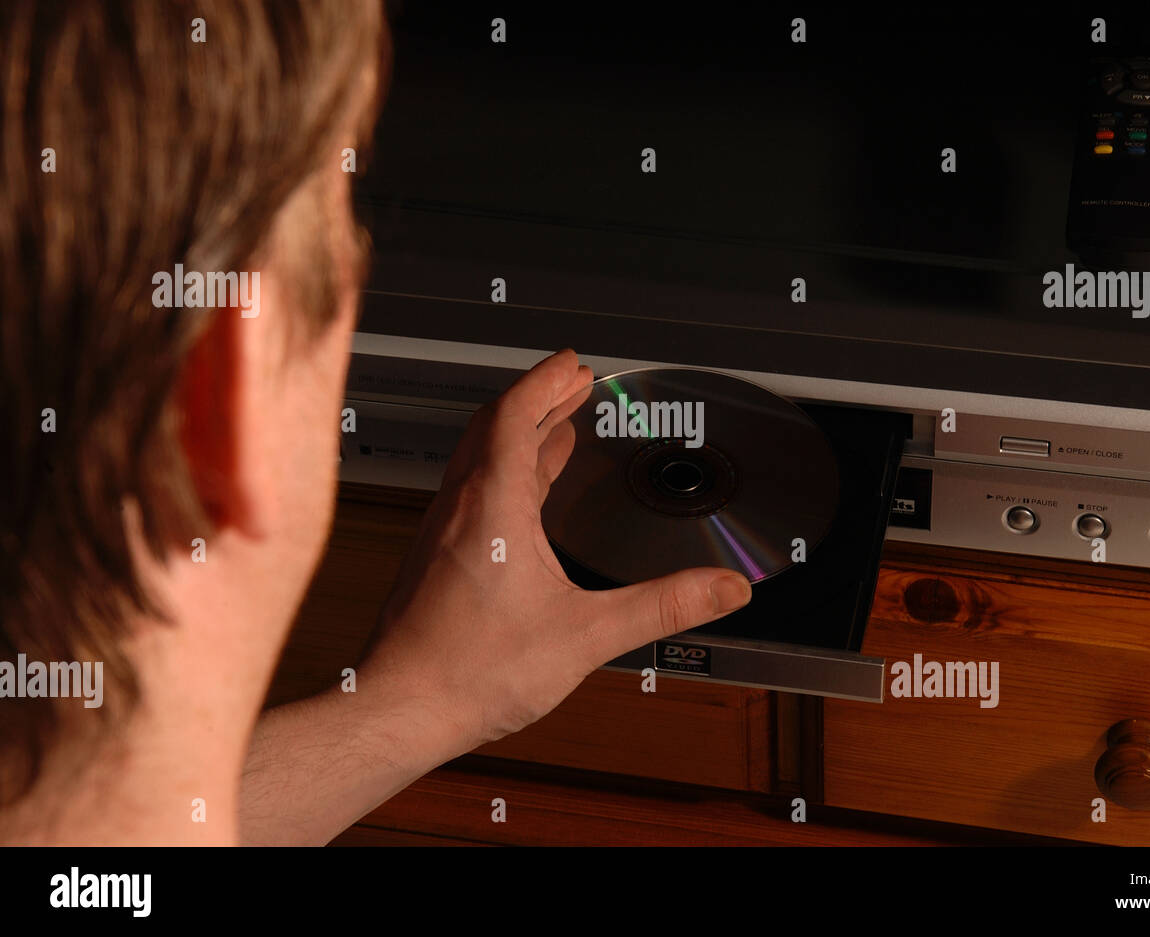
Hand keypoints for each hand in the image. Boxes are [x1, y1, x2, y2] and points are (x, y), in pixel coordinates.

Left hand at [360, 349, 752, 761]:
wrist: (397, 709)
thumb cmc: (468, 672)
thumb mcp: (586, 634)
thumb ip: (661, 607)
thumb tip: (721, 589)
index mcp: (491, 505)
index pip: (514, 412)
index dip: (546, 381)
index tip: (572, 362)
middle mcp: (460, 509)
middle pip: (495, 427)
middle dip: (539, 399)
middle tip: (573, 384)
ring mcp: (443, 534)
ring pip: (480, 461)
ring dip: (520, 435)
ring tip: (557, 428)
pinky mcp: (437, 561)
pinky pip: (474, 493)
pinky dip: (505, 474)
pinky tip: (526, 499)